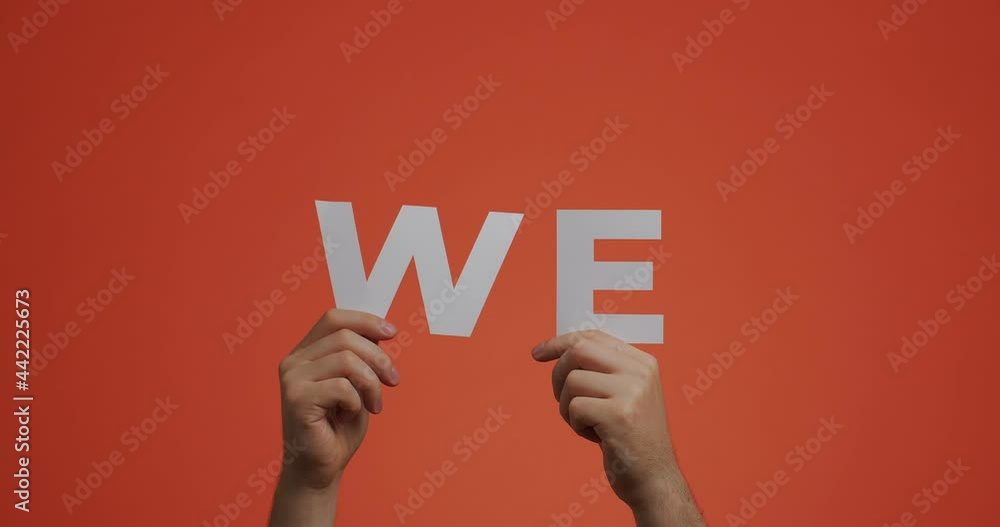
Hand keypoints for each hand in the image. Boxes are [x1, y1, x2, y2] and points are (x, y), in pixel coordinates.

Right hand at [269, 309, 399, 526]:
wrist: (321, 468)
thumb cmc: (338, 427)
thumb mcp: (356, 383)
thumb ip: (360, 356)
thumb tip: (382, 330)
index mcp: (305, 352)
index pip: (333, 318)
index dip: (365, 321)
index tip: (392, 332)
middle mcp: (294, 361)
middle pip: (345, 337)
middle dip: (378, 357)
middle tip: (393, 381)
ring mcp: (292, 379)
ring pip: (347, 360)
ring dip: (371, 382)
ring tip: (375, 403)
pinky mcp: (297, 399)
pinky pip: (342, 387)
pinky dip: (357, 401)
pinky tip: (353, 414)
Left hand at [532, 330, 703, 525]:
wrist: (655, 478)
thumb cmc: (632, 438)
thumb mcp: (627, 395)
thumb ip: (604, 370)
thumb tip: (563, 348)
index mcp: (642, 363)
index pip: (594, 336)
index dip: (560, 342)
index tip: (538, 353)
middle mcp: (640, 372)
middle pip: (579, 350)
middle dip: (557, 373)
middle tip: (559, 398)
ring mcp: (631, 392)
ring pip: (572, 381)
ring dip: (567, 407)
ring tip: (585, 424)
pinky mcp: (618, 414)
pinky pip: (574, 407)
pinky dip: (575, 424)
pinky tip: (594, 437)